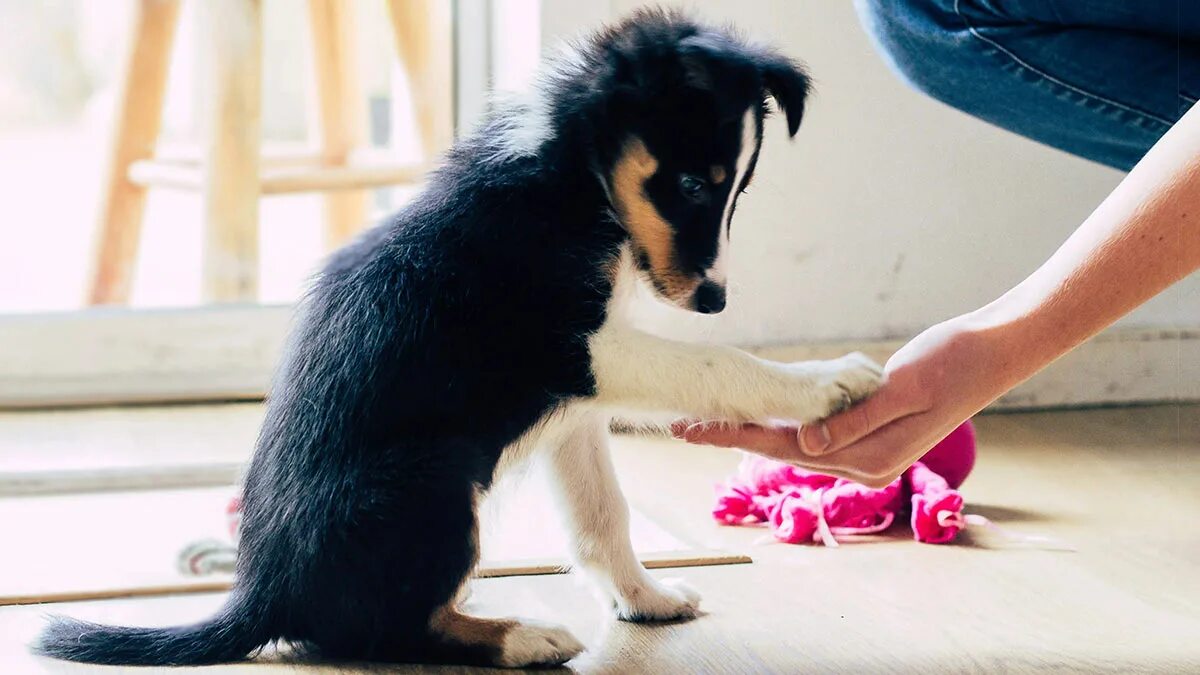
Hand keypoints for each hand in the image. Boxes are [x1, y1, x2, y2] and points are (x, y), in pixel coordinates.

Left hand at [673, 316, 1016, 487]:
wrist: (991, 352)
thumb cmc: (951, 364)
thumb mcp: (901, 390)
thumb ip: (852, 421)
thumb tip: (804, 446)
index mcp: (870, 459)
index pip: (784, 448)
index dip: (734, 436)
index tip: (691, 428)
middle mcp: (865, 464)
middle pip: (782, 450)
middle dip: (732, 436)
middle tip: (682, 425)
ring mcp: (868, 451)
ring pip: (796, 442)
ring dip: (754, 429)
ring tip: (709, 418)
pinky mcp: (872, 432)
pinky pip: (815, 431)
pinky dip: (783, 421)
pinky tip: (760, 411)